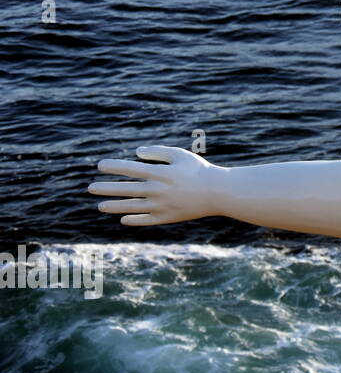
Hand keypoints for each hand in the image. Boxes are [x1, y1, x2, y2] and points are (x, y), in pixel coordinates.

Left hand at [89, 145, 225, 225]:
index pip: (131, 169)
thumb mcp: (181, 155)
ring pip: (132, 206)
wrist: (218, 192)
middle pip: (127, 189)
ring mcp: (162, 205)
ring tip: (100, 205)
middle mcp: (159, 190)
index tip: (100, 165)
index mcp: (162, 173)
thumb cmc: (199, 170)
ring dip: (114, 206)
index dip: (114, 166)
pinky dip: (133, 219)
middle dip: (107, 188)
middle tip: (90, 187)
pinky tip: (123, 218)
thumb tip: (136, 153)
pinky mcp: (168, 217)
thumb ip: (158, 152)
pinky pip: (146, 220)